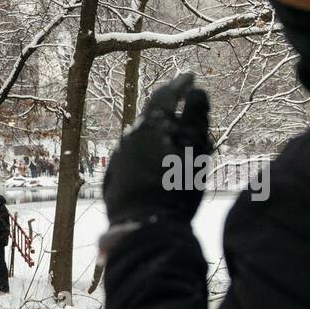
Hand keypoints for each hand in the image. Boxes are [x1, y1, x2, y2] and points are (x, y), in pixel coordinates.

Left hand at [104, 72, 210, 228]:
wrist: (145, 231)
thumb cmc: (175, 190)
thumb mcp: (195, 152)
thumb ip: (196, 118)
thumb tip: (196, 90)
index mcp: (149, 128)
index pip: (165, 96)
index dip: (180, 84)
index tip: (191, 77)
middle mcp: (128, 140)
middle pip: (151, 118)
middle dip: (168, 112)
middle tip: (182, 108)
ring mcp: (118, 161)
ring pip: (139, 140)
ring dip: (156, 136)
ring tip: (171, 141)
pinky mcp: (112, 180)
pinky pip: (131, 160)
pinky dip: (145, 156)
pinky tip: (154, 167)